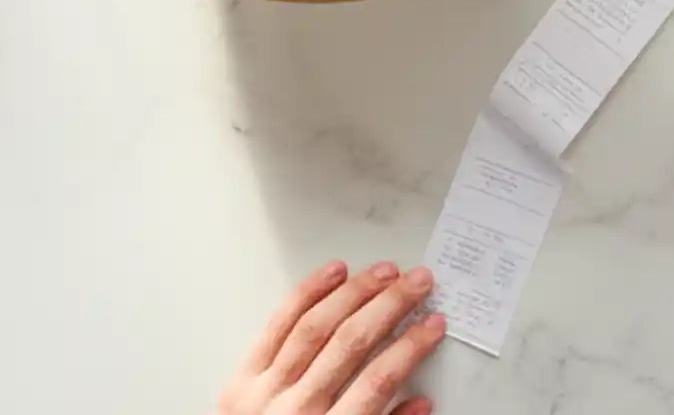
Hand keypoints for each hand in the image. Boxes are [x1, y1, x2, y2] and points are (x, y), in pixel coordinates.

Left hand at [215, 261, 445, 414]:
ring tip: (384, 272)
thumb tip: (420, 403)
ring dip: (355, 292)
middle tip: (417, 283)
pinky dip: (307, 294)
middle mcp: (295, 410)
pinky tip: (333, 273)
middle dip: (390, 305)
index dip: (410, 348)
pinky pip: (277, 325)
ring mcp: (263, 392)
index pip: (378, 381)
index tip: (432, 326)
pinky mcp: (241, 379)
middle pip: (350, 343)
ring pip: (315, 326)